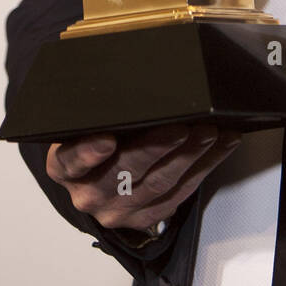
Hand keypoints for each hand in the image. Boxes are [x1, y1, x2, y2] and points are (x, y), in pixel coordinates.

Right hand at [46, 123, 240, 231]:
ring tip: (210, 132)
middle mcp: (88, 194)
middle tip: (182, 126)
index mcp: (64, 166)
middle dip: (157, 148)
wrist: (100, 173)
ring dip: (189, 155)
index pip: (70, 160)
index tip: (107, 139)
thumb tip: (134, 68)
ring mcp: (118, 210)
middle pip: (123, 172)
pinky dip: (204, 166)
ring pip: (158, 184)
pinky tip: (221, 145)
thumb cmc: (98, 133)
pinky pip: (180, 194)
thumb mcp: (89, 119)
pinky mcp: (146, 217)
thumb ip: (103, 106)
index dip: (87, 152)